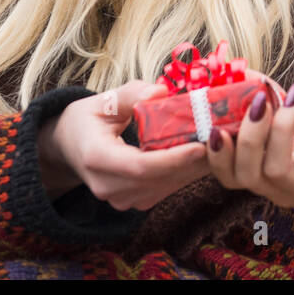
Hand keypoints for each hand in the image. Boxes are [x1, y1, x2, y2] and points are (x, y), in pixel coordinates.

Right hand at [40, 79, 210, 210]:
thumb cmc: (88, 119)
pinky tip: (206, 153)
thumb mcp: (104, 100)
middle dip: (194, 161)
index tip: (201, 145)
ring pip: (167, 186)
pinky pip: (166, 189)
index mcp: (97, 158)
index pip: (140, 166)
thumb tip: (161, 92)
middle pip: (159, 178)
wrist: (69, 146)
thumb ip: (132, 94)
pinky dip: (187, 172)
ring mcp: (120, 199)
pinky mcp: (134, 202)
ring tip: (221, 144)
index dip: (173, 159)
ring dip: (195, 168)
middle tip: (224, 139)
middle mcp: (107, 186)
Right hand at [205, 82, 293, 243]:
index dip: (214, 154)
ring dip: (279, 125)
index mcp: (265, 179)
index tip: (214, 122)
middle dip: (246, 133)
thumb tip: (248, 72)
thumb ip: (274, 109)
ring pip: (275, 167)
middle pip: (245, 174)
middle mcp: (279, 190)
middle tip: (259, 100)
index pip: (228, 176)